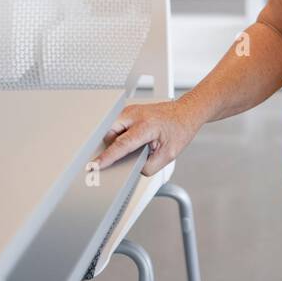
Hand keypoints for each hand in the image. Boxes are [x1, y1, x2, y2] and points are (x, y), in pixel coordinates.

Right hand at [89, 98, 203, 176]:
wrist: (186, 112)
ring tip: (134, 146)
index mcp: (146, 125)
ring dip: (117, 139)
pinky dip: (121, 134)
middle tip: (122, 156)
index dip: (107, 157)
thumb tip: (135, 170)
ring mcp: (131, 110)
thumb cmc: (180, 129)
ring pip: (111, 128)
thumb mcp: (169, 154)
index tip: (95, 165)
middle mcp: (135, 115)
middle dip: (111, 147)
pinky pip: (117, 124)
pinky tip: (134, 139)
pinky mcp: (130, 111)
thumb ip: (150, 166)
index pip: (121, 144)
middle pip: (110, 134)